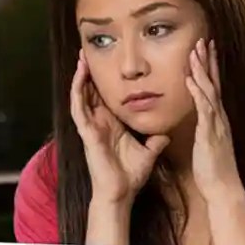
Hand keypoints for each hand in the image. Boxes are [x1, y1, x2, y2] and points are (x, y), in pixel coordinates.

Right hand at [70, 49, 170, 203]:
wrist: (120, 193)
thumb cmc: (130, 176)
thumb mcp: (148, 152)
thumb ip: (155, 142)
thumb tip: (166, 134)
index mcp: (111, 125)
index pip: (106, 97)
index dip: (104, 80)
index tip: (108, 62)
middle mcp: (99, 123)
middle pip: (91, 92)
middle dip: (89, 72)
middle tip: (89, 51)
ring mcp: (91, 127)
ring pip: (81, 96)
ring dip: (80, 77)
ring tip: (82, 58)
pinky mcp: (87, 133)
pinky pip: (79, 108)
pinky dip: (78, 91)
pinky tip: (79, 77)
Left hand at [184, 39, 243, 201]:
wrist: (224, 188)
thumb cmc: (214, 169)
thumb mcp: (207, 145)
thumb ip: (204, 130)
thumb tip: (199, 122)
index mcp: (217, 119)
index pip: (213, 88)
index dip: (210, 68)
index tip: (205, 50)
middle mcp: (219, 117)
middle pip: (214, 82)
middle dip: (208, 60)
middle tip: (203, 39)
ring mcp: (216, 124)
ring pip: (209, 90)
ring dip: (202, 69)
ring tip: (196, 50)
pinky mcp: (210, 133)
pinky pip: (204, 108)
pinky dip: (197, 91)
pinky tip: (190, 78)